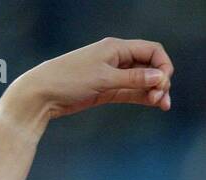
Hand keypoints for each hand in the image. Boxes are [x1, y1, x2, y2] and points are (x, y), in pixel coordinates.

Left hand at [6, 38, 173, 123]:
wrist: (41, 95)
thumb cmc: (69, 80)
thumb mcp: (104, 79)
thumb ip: (133, 79)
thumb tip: (160, 77)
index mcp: (116, 47)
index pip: (151, 51)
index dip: (163, 66)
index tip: (163, 84)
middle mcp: (116, 59)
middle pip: (149, 66)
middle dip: (160, 80)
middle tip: (161, 99)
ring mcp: (111, 75)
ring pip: (141, 81)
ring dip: (153, 91)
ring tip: (161, 105)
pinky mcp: (106, 91)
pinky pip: (130, 92)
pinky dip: (141, 96)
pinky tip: (152, 103)